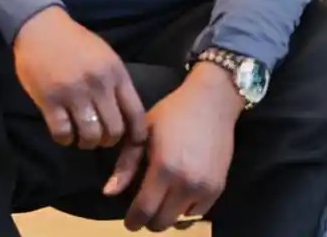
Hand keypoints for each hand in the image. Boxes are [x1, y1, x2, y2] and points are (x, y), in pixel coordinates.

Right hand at [14, 7, 147, 150]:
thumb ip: (116, 82)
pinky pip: (63, 133)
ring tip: (82, 138)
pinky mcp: (49, 100)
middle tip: (100, 139)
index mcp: (115, 73)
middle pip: (114, 130)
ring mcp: (73, 93)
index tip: (132, 142)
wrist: (40, 27)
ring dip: (87, 143)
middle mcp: (98, 85)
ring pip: (90, 135)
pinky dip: (65, 140)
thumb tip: (127, 115)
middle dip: (108, 141)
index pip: (135, 113)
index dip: (137, 135)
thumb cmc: (75, 42)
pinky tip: (64, 135)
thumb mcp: (105, 57)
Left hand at [110, 62, 244, 231]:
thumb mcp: (143, 133)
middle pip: (161, 222)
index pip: (144, 210)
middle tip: (143, 209)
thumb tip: (108, 192)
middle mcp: (186, 183)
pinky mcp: (218, 188)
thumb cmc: (173, 113)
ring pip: (179, 221)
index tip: (128, 220)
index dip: (132, 220)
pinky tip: (177, 198)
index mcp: (164, 168)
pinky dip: (184, 211)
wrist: (212, 103)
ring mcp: (204, 188)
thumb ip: (126, 165)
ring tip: (160, 202)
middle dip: (148, 220)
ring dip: (167, 216)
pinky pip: (197, 214)